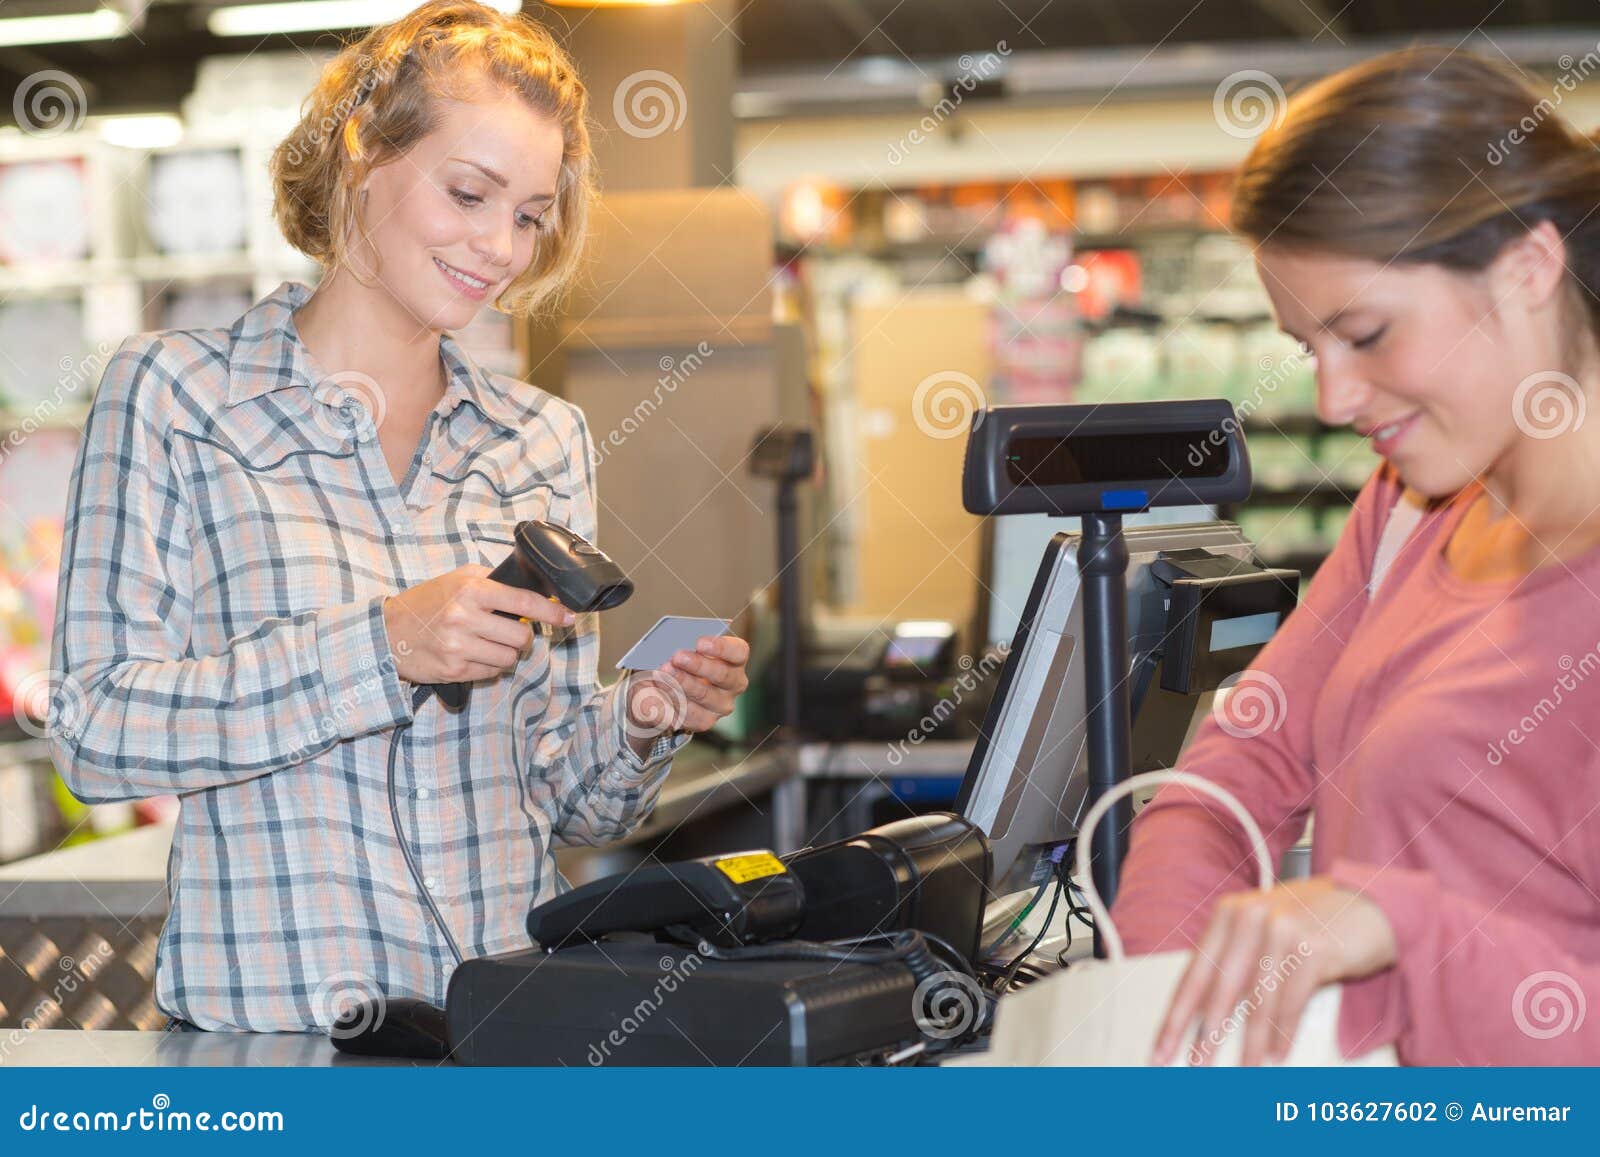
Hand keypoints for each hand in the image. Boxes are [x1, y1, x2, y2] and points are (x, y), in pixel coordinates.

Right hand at [382, 565, 573, 685]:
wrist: (388, 633)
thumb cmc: (425, 603)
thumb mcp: (456, 579)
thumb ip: (491, 582)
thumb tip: (531, 591)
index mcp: (471, 590)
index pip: (523, 602)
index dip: (551, 612)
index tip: (568, 617)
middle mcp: (465, 617)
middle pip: (521, 636)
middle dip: (523, 636)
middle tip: (511, 631)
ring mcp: (459, 646)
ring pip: (509, 657)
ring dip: (507, 652)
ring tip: (489, 642)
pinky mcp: (454, 669)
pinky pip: (492, 672)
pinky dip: (491, 665)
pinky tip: (475, 654)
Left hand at [623, 634, 750, 755]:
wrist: (660, 688)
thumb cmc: (676, 661)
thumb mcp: (676, 647)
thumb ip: (676, 643)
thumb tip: (667, 649)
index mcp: (734, 660)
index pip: (738, 652)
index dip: (721, 647)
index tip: (700, 642)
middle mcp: (733, 684)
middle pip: (722, 675)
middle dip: (698, 665)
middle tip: (677, 657)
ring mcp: (720, 705)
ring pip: (704, 695)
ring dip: (681, 684)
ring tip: (661, 674)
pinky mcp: (703, 722)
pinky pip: (687, 714)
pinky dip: (669, 701)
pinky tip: (657, 692)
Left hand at [1150, 875, 1398, 1066]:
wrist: (1374, 905)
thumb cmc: (1315, 923)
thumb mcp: (1266, 931)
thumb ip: (1236, 961)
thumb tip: (1201, 1014)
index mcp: (1229, 914)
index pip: (1195, 973)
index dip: (1176, 1016)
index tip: (1161, 1049)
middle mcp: (1251, 918)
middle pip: (1219, 990)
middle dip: (1206, 1035)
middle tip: (1195, 1067)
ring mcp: (1282, 931)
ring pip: (1257, 1003)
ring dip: (1250, 1044)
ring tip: (1242, 1072)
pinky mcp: (1313, 949)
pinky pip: (1291, 1003)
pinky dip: (1283, 1035)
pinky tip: (1274, 1057)